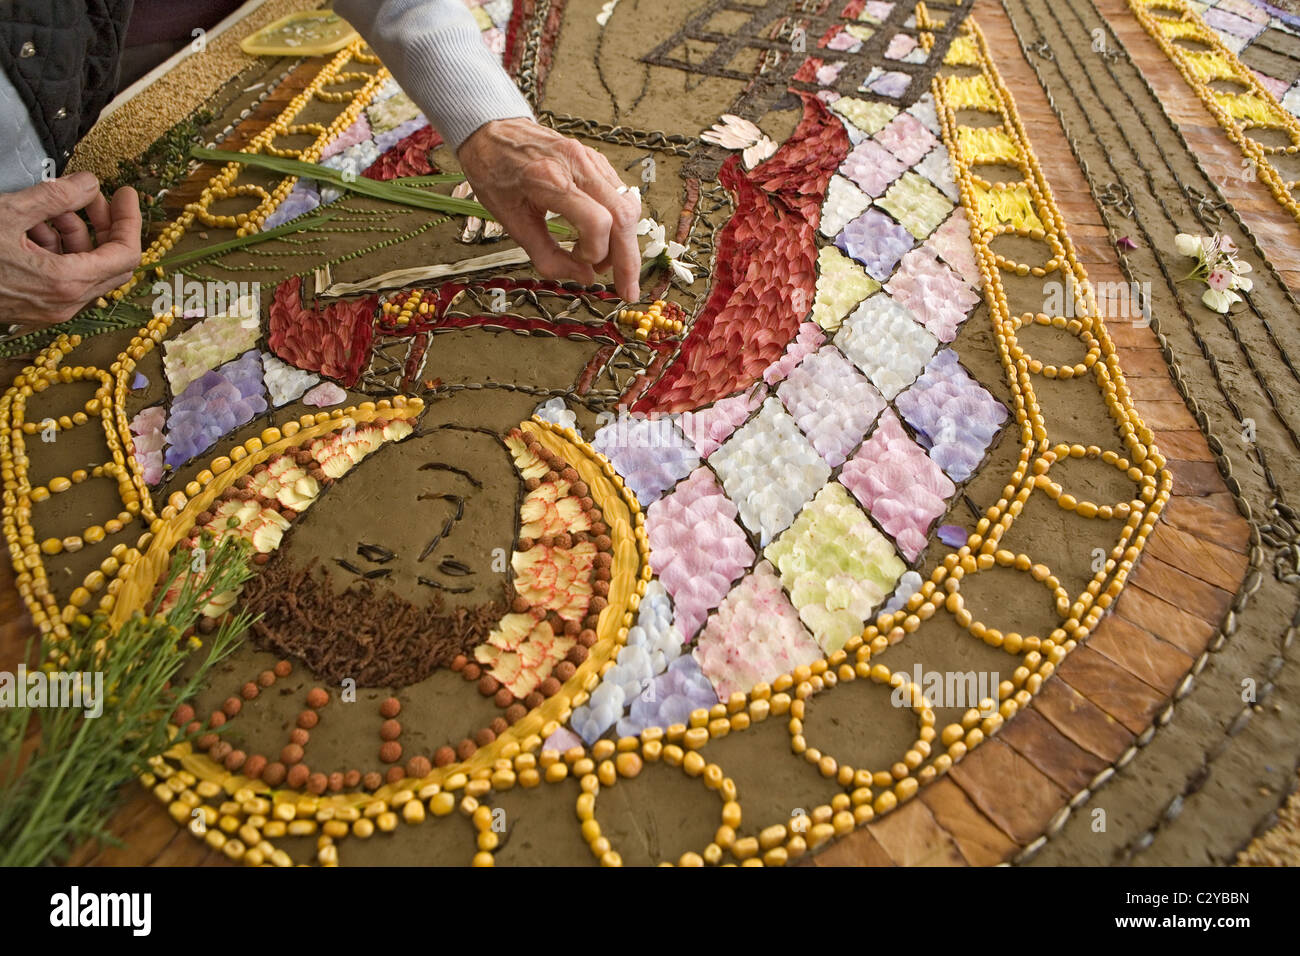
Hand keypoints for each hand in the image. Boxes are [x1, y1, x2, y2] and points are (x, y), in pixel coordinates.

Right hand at [0, 172, 141, 327]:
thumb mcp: (8, 213)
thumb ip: (55, 197)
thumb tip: (90, 184)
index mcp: (66, 282)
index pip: (126, 254)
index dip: (131, 220)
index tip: (127, 194)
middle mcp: (65, 302)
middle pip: (111, 262)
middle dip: (105, 224)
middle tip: (90, 196)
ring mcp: (52, 308)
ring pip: (84, 267)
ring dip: (75, 233)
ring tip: (46, 207)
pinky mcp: (36, 306)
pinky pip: (62, 275)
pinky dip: (57, 248)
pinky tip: (32, 226)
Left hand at [457, 118, 641, 301]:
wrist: (491, 131)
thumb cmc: (494, 174)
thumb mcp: (510, 221)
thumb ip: (547, 255)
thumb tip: (584, 277)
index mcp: (550, 180)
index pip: (597, 222)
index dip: (596, 253)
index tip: (582, 265)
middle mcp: (578, 165)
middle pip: (624, 216)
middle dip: (629, 259)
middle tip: (626, 290)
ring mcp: (591, 159)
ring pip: (628, 206)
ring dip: (624, 242)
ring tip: (602, 261)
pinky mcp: (597, 160)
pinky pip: (620, 196)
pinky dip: (618, 223)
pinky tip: (601, 237)